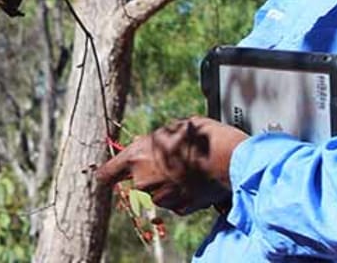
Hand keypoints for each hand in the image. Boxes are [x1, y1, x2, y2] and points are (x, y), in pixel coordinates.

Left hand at [94, 116, 247, 213]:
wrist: (230, 159)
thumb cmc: (202, 138)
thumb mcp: (173, 128)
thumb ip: (154, 142)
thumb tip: (147, 145)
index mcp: (136, 157)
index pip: (106, 174)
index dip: (107, 174)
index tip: (107, 175)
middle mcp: (144, 181)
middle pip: (136, 182)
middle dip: (149, 174)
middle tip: (169, 160)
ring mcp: (162, 198)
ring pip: (157, 193)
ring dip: (166, 184)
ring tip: (187, 168)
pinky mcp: (180, 208)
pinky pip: (174, 202)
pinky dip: (181, 194)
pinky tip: (195, 179)